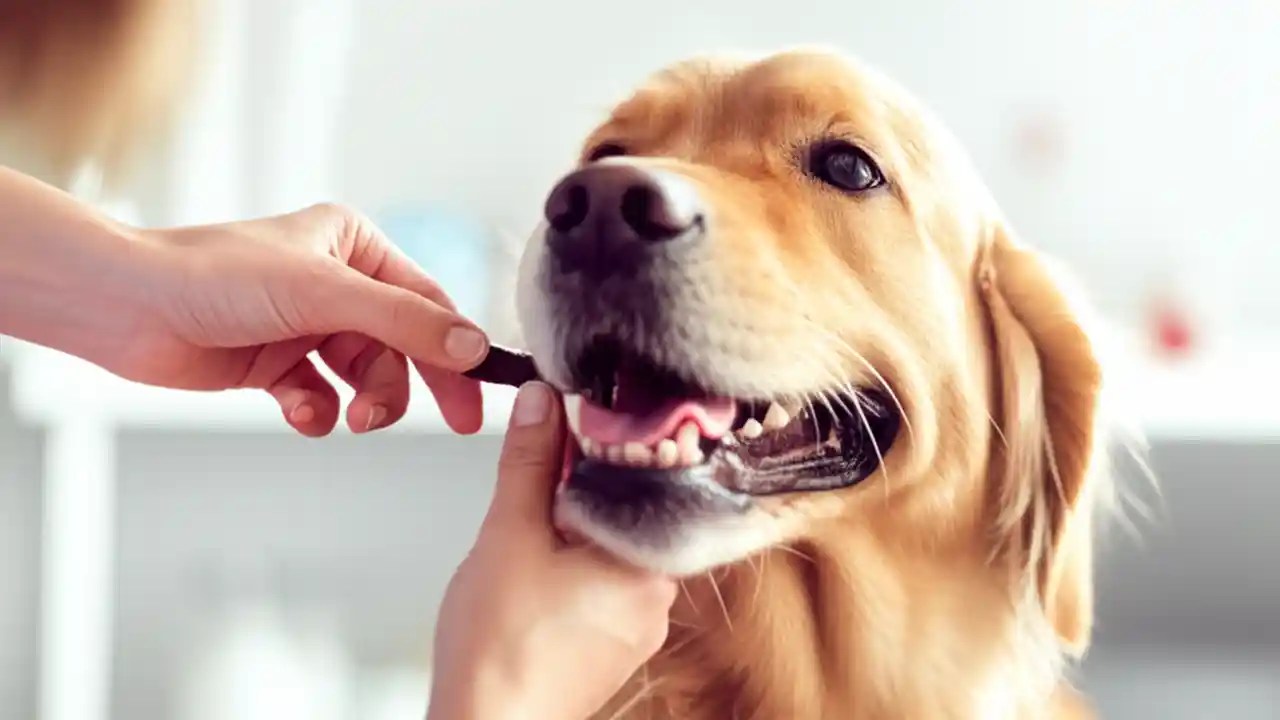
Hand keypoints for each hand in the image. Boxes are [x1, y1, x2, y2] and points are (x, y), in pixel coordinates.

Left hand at [123, 203, 486, 433]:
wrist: (127, 307)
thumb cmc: (214, 276)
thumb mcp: (325, 293)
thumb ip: (405, 322)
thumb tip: (473, 346)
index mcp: (355, 246)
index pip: (427, 302)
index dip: (456, 349)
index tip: (478, 396)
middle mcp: (336, 283)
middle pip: (402, 346)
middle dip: (408, 384)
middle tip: (447, 423)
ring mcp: (306, 326)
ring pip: (365, 377)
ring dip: (365, 403)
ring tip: (351, 419)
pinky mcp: (277, 364)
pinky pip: (322, 398)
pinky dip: (318, 412)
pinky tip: (299, 412)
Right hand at [429, 382, 675, 719]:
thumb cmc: (500, 648)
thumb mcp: (510, 532)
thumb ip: (530, 461)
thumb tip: (543, 403)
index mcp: (649, 559)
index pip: (637, 473)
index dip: (597, 441)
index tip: (565, 420)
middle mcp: (658, 593)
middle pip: (623, 511)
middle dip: (575, 491)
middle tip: (531, 487)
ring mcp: (639, 625)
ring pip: (607, 549)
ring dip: (569, 533)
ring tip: (525, 543)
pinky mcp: (615, 647)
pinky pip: (600, 588)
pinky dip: (570, 572)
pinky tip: (533, 580)